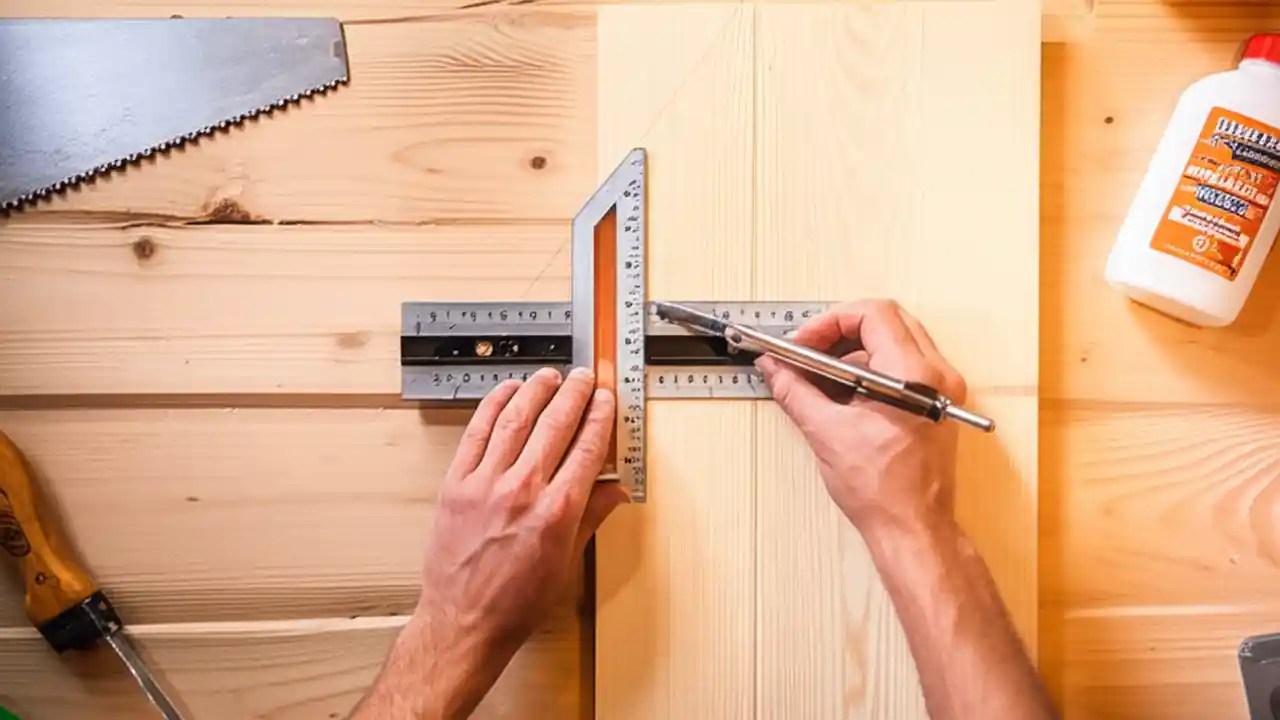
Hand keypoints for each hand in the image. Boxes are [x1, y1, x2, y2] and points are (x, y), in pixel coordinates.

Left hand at [354, 367, 627, 719]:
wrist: (463, 622)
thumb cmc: (515, 603)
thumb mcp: (566, 563)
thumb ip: (591, 518)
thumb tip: (614, 490)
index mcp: (556, 512)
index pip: (587, 447)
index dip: (600, 416)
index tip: (607, 400)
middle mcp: (522, 491)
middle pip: (555, 424)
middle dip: (575, 394)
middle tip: (585, 378)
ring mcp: (485, 484)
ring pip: (515, 418)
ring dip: (536, 390)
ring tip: (550, 376)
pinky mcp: (456, 484)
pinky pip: (477, 432)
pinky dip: (493, 406)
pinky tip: (507, 392)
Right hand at [757, 300, 966, 535]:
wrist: (912, 527)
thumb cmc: (884, 492)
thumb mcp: (826, 433)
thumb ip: (796, 390)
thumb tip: (776, 369)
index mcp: (913, 376)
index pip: (873, 314)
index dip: (830, 321)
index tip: (804, 342)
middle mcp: (936, 376)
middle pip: (886, 320)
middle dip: (840, 330)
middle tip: (810, 349)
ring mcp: (941, 389)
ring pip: (896, 340)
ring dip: (854, 349)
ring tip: (822, 373)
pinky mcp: (936, 403)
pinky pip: (903, 365)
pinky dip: (870, 367)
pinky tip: (843, 391)